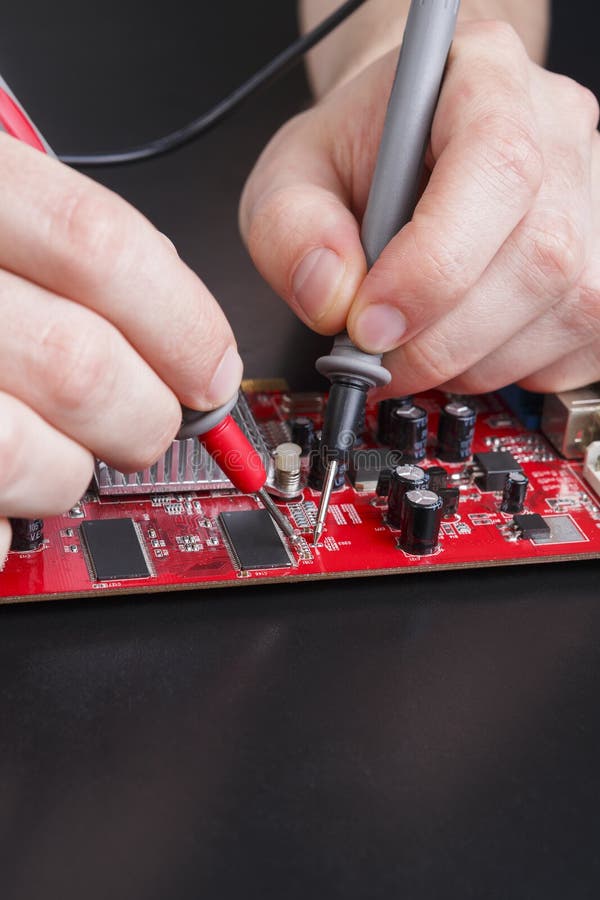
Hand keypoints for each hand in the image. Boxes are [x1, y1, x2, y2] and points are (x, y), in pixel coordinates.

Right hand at [0, 136, 241, 562]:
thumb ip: (59, 242)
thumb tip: (177, 322)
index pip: (100, 247)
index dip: (182, 323)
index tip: (210, 370)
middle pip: (80, 365)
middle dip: (146, 416)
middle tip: (147, 423)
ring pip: (30, 455)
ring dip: (72, 471)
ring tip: (58, 454)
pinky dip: (1, 521)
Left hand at [241, 21, 599, 400]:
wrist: (407, 148)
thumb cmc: (360, 154)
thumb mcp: (292, 176)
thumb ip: (290, 230)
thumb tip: (331, 298)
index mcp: (481, 77)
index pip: (496, 166)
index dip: (434, 265)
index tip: (369, 324)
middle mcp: (558, 129)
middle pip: (541, 254)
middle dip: (443, 339)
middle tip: (378, 359)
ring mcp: (596, 196)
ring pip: (568, 308)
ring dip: (474, 361)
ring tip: (417, 344)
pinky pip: (583, 342)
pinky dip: (513, 368)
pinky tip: (467, 342)